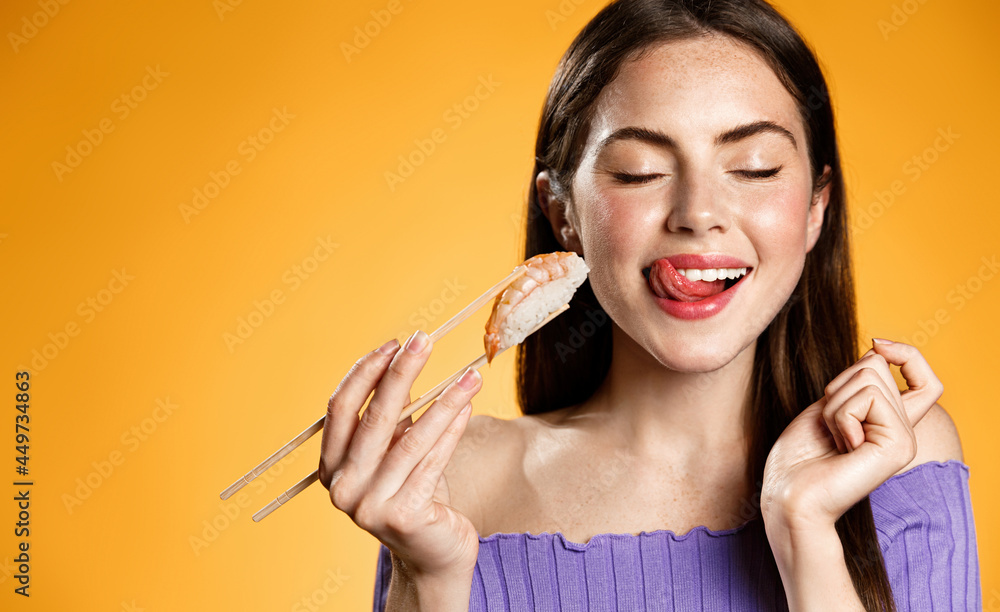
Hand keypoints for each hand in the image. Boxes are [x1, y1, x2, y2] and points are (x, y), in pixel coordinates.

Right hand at [318, 330, 482, 582]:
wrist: (432, 556)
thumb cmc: (414, 495)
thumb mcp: (395, 453)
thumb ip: (393, 417)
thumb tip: (404, 361)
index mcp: (331, 467)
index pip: (340, 408)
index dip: (365, 372)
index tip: (393, 343)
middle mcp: (342, 488)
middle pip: (373, 417)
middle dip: (401, 372)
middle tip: (424, 339)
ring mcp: (369, 505)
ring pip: (410, 439)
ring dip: (444, 401)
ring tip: (470, 375)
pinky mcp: (403, 516)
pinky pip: (432, 462)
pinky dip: (451, 430)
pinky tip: (468, 408)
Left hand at [761, 339, 943, 529]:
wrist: (788, 497)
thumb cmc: (798, 458)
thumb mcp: (828, 407)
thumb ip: (857, 385)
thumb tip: (878, 351)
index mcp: (890, 423)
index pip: (924, 378)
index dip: (905, 353)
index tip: (876, 344)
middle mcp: (904, 430)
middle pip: (877, 365)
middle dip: (837, 386)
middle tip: (830, 427)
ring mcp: (905, 438)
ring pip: (870, 374)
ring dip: (835, 402)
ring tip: (834, 438)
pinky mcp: (899, 445)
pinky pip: (867, 396)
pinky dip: (840, 414)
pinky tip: (841, 446)